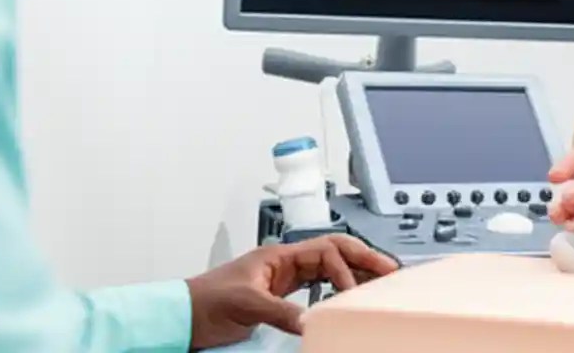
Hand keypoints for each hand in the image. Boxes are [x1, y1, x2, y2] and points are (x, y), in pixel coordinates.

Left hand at [185, 234, 397, 348]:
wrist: (182, 316)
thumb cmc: (204, 302)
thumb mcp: (245, 305)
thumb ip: (281, 311)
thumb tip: (314, 321)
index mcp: (279, 256)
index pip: (327, 252)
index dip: (347, 268)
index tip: (355, 291)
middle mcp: (286, 263)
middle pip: (335, 253)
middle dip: (364, 259)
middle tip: (391, 271)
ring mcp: (285, 279)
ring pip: (330, 269)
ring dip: (354, 274)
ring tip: (379, 283)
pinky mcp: (282, 296)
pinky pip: (319, 287)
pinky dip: (339, 289)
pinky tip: (350, 298)